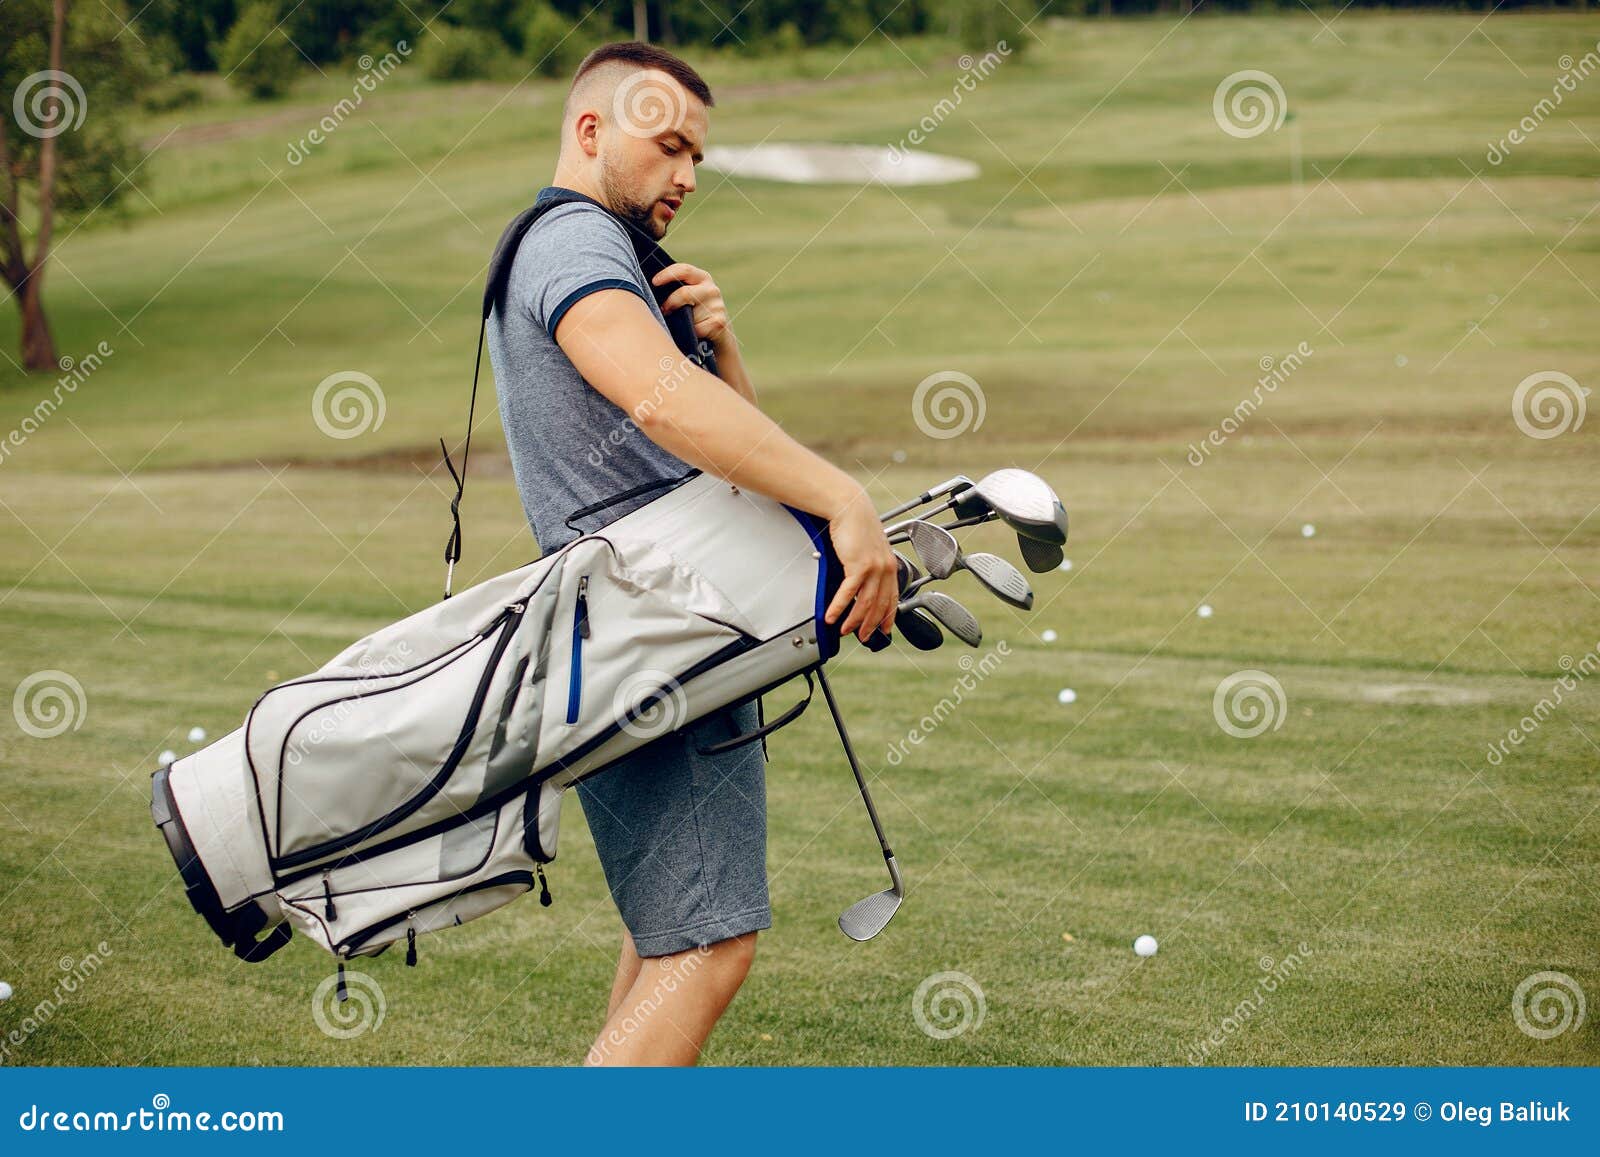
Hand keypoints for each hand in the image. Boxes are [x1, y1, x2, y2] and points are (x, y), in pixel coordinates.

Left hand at [652, 263, 731, 347]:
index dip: (667, 274)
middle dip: (670, 303)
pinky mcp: (718, 323)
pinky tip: (693, 335)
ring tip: (679, 325)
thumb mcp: (689, 298)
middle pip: (684, 293)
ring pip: (689, 313)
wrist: (720, 339)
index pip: (684, 270)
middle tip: (663, 311)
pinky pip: (695, 329)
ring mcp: (717, 306)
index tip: (654, 282)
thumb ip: (676, 290)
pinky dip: (690, 334)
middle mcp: (712, 289)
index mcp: (702, 278)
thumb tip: (648, 289)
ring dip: (680, 321)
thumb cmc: (696, 316)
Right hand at [823, 489, 897, 643]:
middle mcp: (885, 568)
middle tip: (862, 637)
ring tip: (844, 630)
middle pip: (879, 605)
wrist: (850, 507)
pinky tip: (831, 615)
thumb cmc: (856, 524)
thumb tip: (859, 583)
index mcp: (890, 565)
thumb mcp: (869, 548)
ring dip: (854, 620)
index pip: (892, 598)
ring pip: (865, 603)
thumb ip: (868, 565)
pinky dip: (839, 607)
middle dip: (870, 625)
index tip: (883, 629)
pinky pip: (848, 593)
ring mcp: (874, 568)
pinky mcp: (859, 565)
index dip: (888, 617)